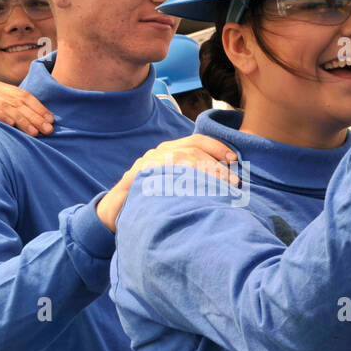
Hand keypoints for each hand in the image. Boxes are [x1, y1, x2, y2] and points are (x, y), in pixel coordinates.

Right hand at [0, 81, 54, 168]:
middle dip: (34, 115)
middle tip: (47, 130)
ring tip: (34, 132)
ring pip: (3, 104)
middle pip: (16, 100)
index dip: (39, 108)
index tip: (51, 122)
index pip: (22, 95)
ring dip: (21, 118)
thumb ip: (14, 118)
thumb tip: (42, 125)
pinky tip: (11, 125)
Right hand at [96, 135, 239, 232]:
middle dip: (216, 165)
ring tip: (221, 189)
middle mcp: (159, 153)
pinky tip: (193, 193)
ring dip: (204, 173)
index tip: (235, 159)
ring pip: (179, 161)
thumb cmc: (151, 197)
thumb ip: (193, 177)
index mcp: (171, 150)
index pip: (197, 140)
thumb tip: (226, 180)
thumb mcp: (174, 183)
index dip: (218, 147)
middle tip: (234, 182)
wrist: (115, 210)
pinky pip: (161, 175)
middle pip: (192, 150)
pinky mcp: (137, 176)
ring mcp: (147, 163)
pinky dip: (179, 182)